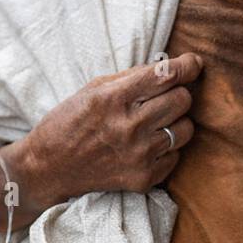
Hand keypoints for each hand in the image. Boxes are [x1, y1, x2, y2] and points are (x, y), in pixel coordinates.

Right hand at [17, 53, 202, 209]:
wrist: (48, 168)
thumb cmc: (70, 122)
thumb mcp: (93, 89)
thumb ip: (131, 77)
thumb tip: (169, 66)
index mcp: (114, 99)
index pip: (166, 76)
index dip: (187, 65)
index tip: (193, 63)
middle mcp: (129, 127)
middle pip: (182, 100)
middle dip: (177, 94)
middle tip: (163, 97)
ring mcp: (138, 155)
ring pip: (185, 129)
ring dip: (175, 122)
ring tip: (154, 123)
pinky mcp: (142, 178)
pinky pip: (176, 156)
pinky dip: (166, 149)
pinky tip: (146, 146)